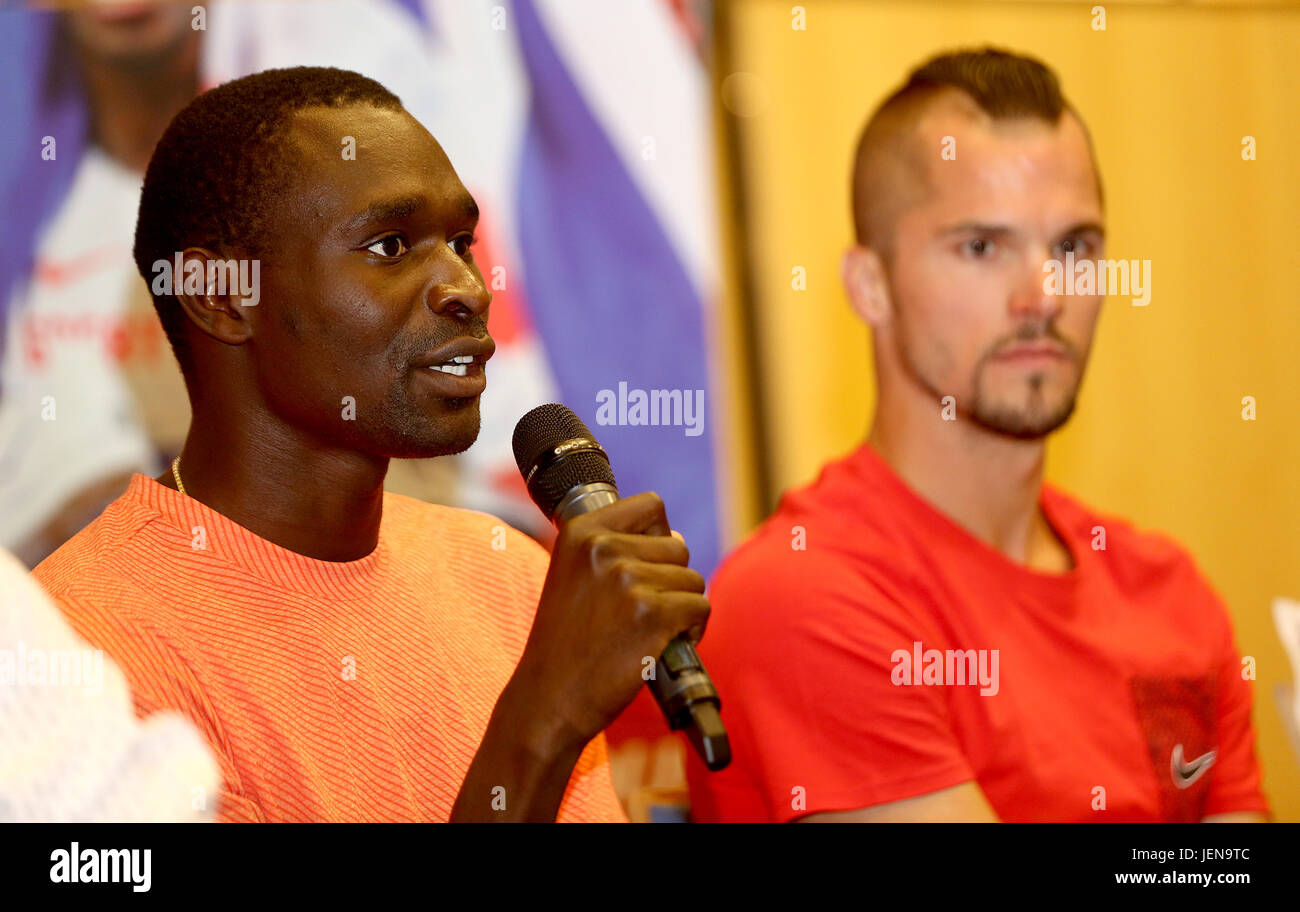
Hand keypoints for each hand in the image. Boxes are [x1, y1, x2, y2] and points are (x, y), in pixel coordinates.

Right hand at [509, 492, 709, 750]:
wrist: (548, 699)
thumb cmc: (564, 644)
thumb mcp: (572, 576)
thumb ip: (614, 549)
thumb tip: (676, 539)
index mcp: (580, 531)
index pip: (650, 505)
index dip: (658, 535)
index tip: (643, 564)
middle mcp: (603, 548)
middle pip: (677, 547)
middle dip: (670, 580)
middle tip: (641, 613)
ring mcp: (628, 579)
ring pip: (692, 579)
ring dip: (682, 608)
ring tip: (649, 632)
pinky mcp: (653, 613)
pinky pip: (699, 608)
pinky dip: (692, 630)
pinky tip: (663, 646)